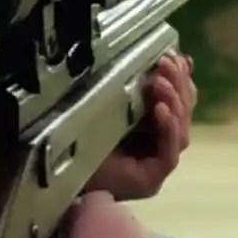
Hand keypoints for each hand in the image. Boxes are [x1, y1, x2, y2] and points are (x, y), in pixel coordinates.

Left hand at [85, 53, 196, 200]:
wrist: (54, 170)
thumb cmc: (78, 136)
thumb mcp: (112, 99)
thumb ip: (139, 83)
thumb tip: (174, 58)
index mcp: (152, 128)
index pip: (180, 103)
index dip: (181, 80)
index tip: (174, 57)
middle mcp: (158, 148)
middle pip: (183, 116)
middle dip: (178, 87)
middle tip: (166, 63)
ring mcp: (155, 166)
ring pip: (181, 134)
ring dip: (175, 105)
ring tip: (159, 83)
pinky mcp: (150, 180)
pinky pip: (169, 154)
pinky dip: (168, 130)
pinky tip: (161, 111)